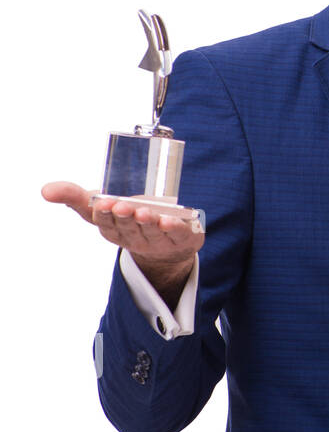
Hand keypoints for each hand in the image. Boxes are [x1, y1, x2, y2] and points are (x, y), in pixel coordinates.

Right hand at [42, 181, 202, 272]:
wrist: (167, 241)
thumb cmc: (129, 218)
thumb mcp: (102, 205)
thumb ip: (74, 196)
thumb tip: (45, 190)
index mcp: (114, 230)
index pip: (107, 224)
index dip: (105, 214)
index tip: (103, 203)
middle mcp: (135, 238)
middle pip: (129, 228)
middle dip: (125, 217)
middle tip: (123, 205)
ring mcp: (159, 241)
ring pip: (152, 232)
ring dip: (148, 222)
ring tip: (145, 212)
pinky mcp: (181, 239)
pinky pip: (177, 235)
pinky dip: (174, 229)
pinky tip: (170, 222)